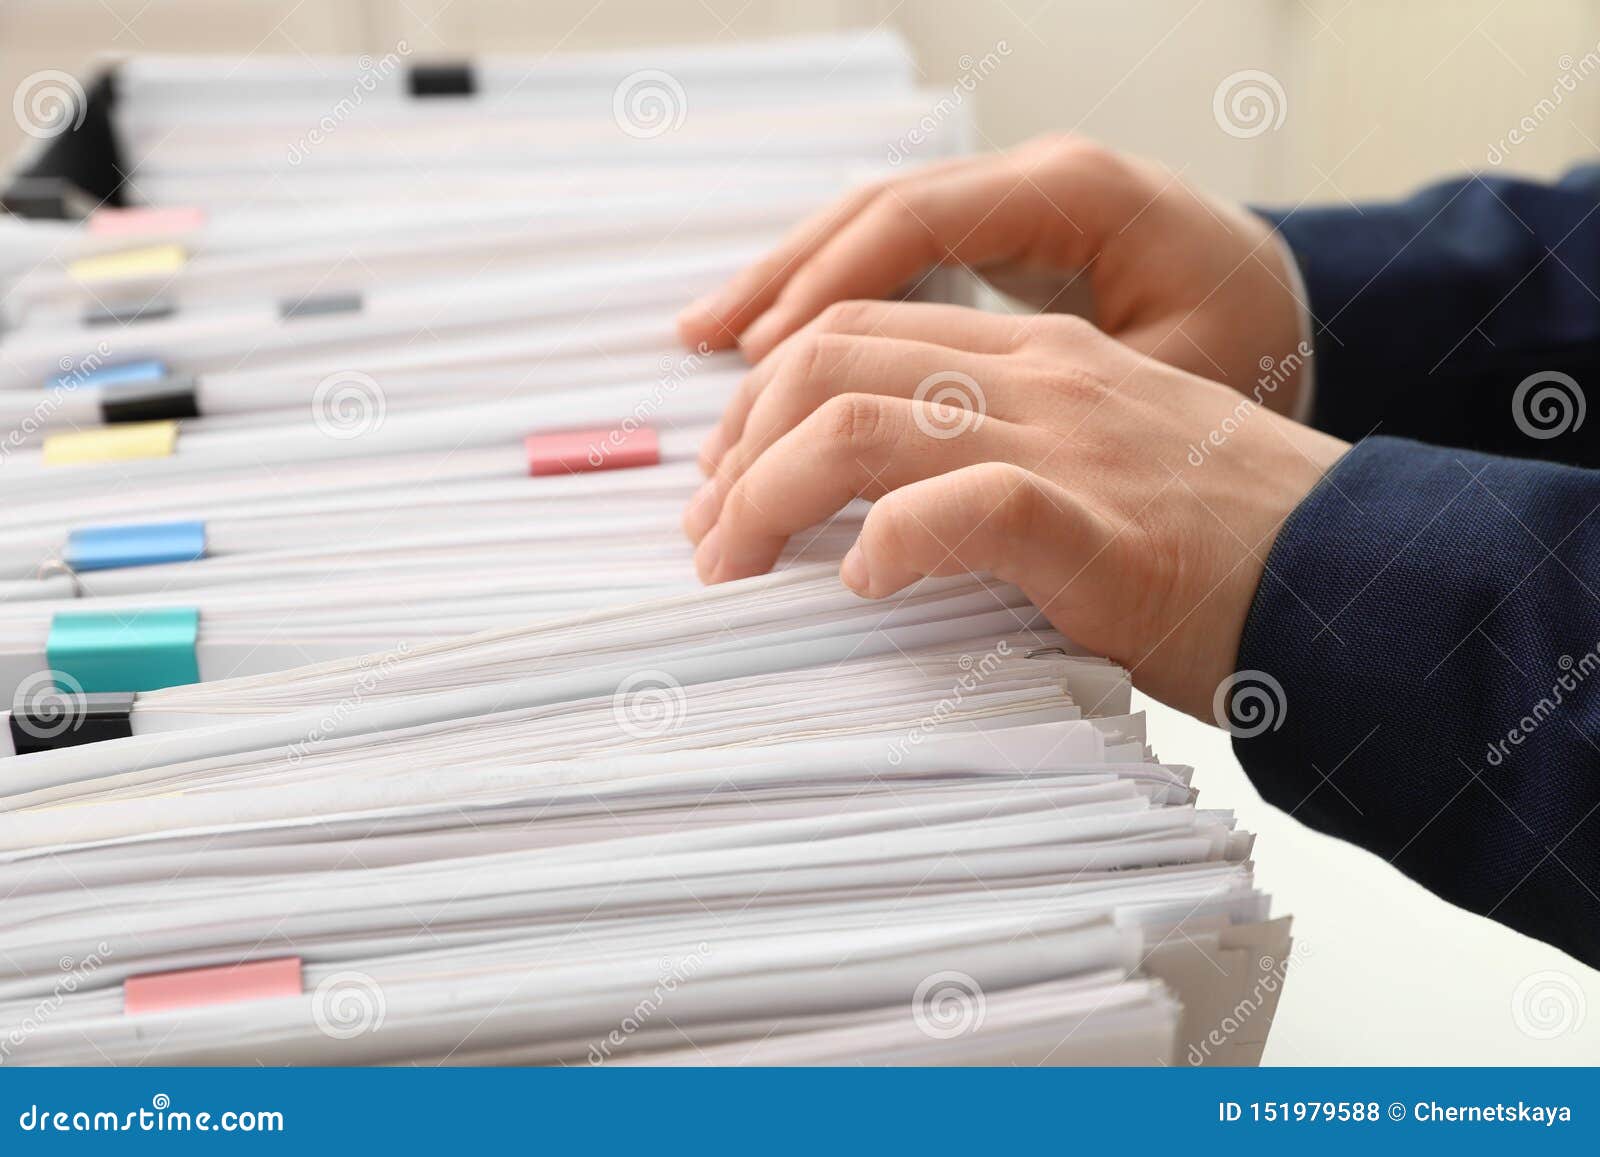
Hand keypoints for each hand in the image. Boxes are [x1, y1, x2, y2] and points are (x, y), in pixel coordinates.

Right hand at [678, 135, 1308, 471]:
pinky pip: (894, 264)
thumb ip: (1061, 422)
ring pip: (869, 233)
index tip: (756, 365)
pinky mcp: (1000, 249)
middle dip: (779, 292)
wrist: (1295, 331)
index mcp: (1076, 194)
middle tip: (707, 368)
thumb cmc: (1253, 365)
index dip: (822, 294)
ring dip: (784, 292)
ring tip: (702, 345)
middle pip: (871, 217)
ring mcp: (1011, 208)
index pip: (913, 223)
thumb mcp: (1179, 391)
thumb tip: (936, 484)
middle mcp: (1031, 182)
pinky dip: (826, 302)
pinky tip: (775, 345)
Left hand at [681, 305, 1346, 718]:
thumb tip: (872, 529)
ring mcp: (1067, 443)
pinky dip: (887, 544)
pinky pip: (960, 507)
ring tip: (734, 569)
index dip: (762, 403)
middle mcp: (1039, 379)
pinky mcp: (1096, 527)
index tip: (725, 482)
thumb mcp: (1100, 473)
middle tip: (706, 539)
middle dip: (735, 449)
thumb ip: (997, 468)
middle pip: (828, 361)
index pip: (855, 333)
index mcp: (1037, 358)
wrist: (1356, 583)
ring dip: (767, 497)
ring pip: (861, 423)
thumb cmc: (1225, 549)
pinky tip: (863, 587)